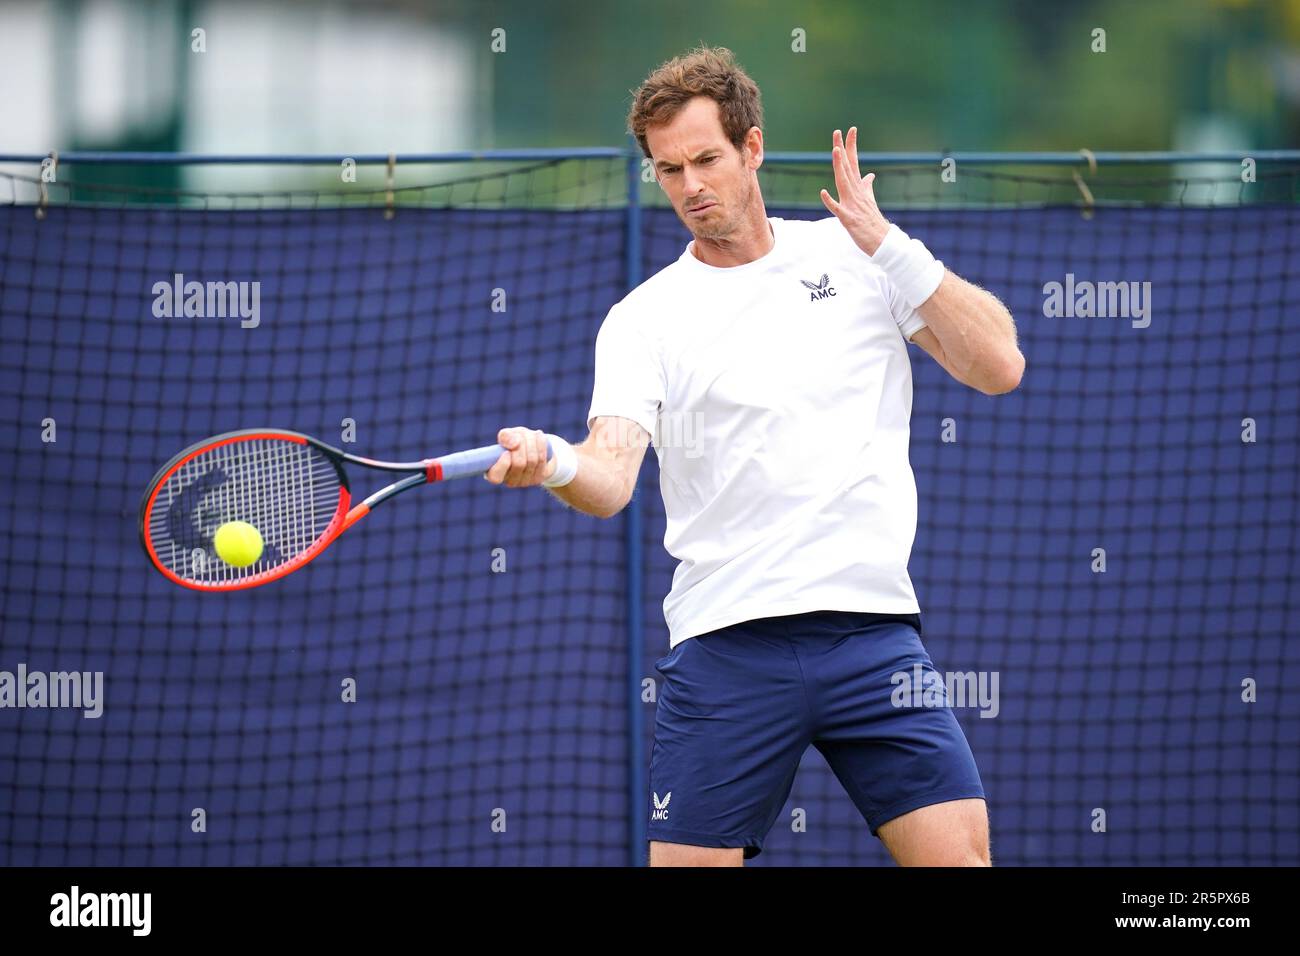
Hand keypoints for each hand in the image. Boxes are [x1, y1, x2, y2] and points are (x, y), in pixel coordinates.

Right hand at [485, 427, 555, 486]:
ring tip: (531, 434)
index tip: (506, 452)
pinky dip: (541, 444)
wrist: (535, 446)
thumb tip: (514, 443)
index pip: (495, 477)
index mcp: (495, 472)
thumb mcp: (508, 435)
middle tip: (521, 435)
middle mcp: (510, 480)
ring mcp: (526, 481)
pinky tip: (539, 435)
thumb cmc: (516, 441)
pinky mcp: (540, 477)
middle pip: (518, 463)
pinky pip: (542, 459)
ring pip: (532, 460)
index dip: (502, 464)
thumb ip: (505, 436)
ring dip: (532, 442)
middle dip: (521, 445)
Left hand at [819, 126, 890, 255]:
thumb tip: (869, 175)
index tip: (851, 129)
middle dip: (842, 149)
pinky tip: (823, 192)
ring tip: (835, 151)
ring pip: (844, 182)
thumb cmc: (873, 222)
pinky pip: (837, 209)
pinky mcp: (848, 219)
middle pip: (848, 167)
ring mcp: (852, 205)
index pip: (854, 162)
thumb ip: (867, 187)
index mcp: (859, 188)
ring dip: (840, 167)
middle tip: (838, 132)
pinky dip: (830, 201)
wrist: (883, 241)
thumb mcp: (869, 201)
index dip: (851, 146)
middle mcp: (856, 193)